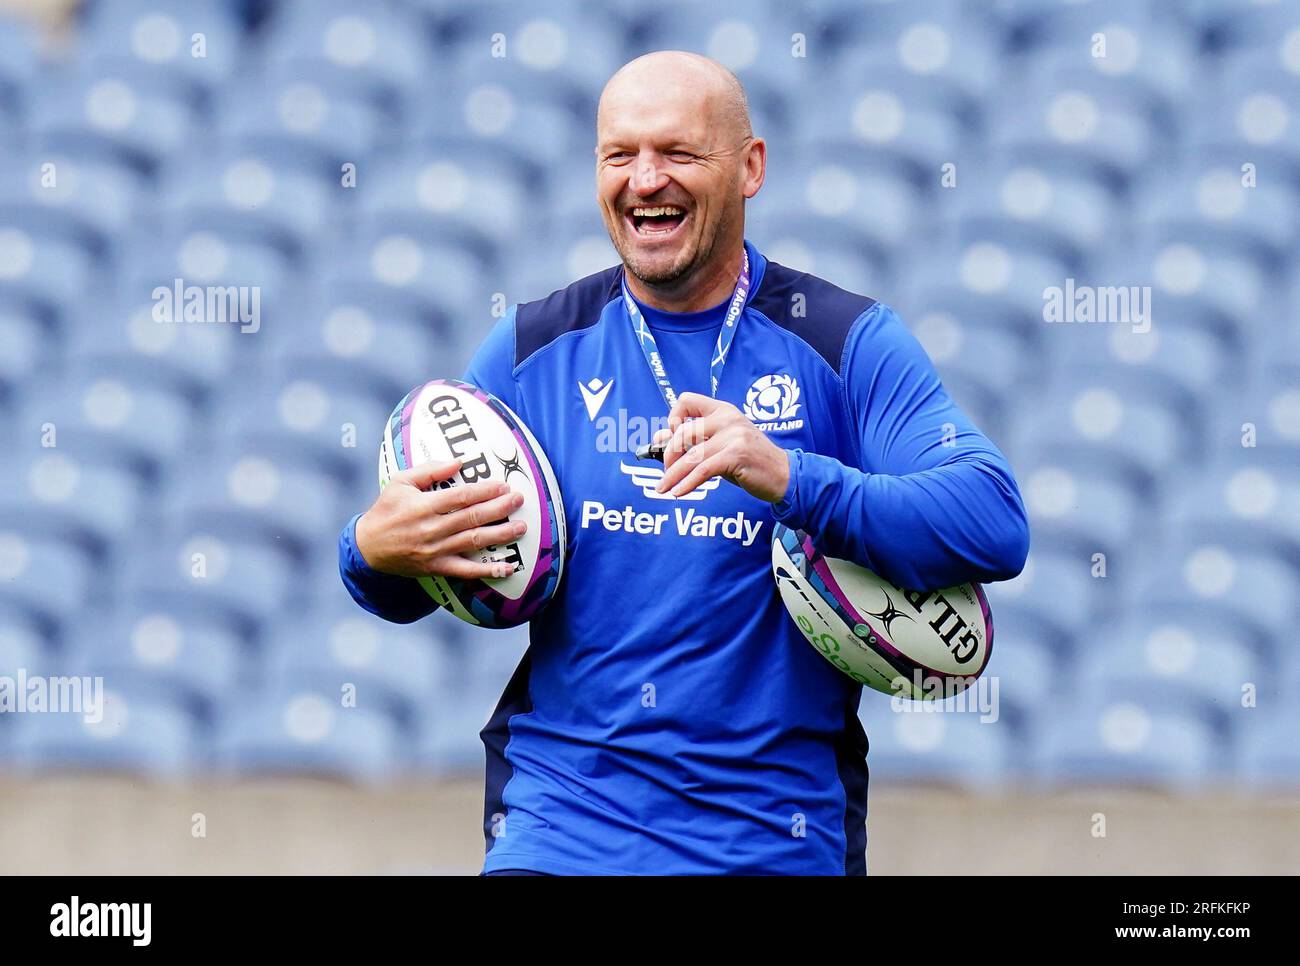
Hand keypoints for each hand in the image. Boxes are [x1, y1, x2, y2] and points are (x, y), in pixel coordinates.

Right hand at [354, 460, 526, 578]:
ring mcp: (435, 550)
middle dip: (499, 508)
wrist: (367, 547)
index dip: (485, 491)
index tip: (503, 486)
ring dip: (500, 535)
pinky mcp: (437, 568)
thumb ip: (430, 470)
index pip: (461, 497)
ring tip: (521, 527)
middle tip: (519, 500)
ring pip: (473, 541)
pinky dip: (488, 570)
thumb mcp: (400, 482)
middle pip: (472, 517)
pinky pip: (466, 570)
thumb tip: (459, 462)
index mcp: (423, 505)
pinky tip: (508, 567)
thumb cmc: (386, 510)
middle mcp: (431, 528)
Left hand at [651, 392, 790, 501]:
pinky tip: (679, 492)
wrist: (784, 474)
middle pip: (683, 433)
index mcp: (723, 410)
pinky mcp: (737, 454)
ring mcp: (734, 435)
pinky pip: (703, 470)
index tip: (670, 438)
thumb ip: (694, 440)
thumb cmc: (750, 461)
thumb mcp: (720, 446)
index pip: (686, 400)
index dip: (672, 418)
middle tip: (665, 472)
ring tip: (663, 488)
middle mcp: (728, 418)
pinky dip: (687, 483)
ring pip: (691, 456)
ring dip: (673, 475)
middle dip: (668, 455)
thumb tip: (659, 437)